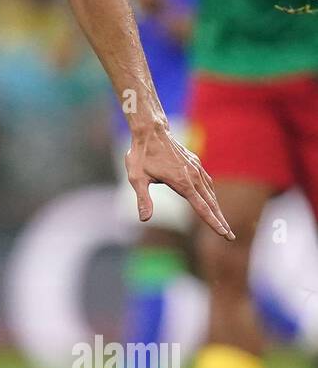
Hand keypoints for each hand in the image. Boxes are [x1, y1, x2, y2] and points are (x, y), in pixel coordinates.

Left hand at [125, 122, 233, 238]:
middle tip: (231, 237)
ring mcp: (195, 168)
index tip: (224, 234)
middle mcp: (193, 176)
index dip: (213, 222)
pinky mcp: (195, 163)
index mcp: (182, 182)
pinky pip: (207, 182)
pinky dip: (211, 194)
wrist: (151, 131)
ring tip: (223, 223)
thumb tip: (144, 219)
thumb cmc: (141, 154)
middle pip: (211, 203)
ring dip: (217, 209)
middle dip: (220, 221)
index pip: (202, 207)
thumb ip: (143, 199)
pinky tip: (212, 201)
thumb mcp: (136, 178)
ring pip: (210, 193)